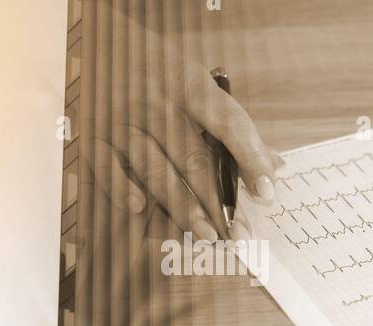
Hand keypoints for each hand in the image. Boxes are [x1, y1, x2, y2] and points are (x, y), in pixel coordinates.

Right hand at [90, 14, 281, 251]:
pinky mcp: (96, 137)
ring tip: (206, 235)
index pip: (228, 124)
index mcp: (190, 85)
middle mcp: (157, 104)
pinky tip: (142, 209)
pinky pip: (108, 167)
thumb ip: (236, 128)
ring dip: (182, 205)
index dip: (250, 158)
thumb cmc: (160, 72)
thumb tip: (277, 165)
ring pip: (156, 168)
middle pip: (194, 157)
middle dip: (219, 200)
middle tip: (239, 233)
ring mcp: (124, 122)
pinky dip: (123, 188)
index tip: (266, 192)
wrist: (101, 43)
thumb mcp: (198, 84)